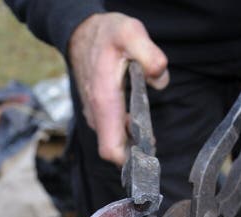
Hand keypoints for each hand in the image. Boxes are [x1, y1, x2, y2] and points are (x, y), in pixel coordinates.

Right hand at [68, 13, 168, 164]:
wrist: (80, 32)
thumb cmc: (105, 34)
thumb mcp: (130, 33)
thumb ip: (148, 53)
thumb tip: (160, 78)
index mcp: (104, 100)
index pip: (110, 148)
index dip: (127, 160)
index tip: (146, 157)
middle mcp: (96, 112)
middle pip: (112, 148)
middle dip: (133, 153)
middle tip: (152, 145)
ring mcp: (94, 113)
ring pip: (111, 139)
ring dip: (129, 142)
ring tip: (148, 135)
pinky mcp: (96, 110)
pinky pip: (109, 130)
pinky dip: (124, 132)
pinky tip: (137, 123)